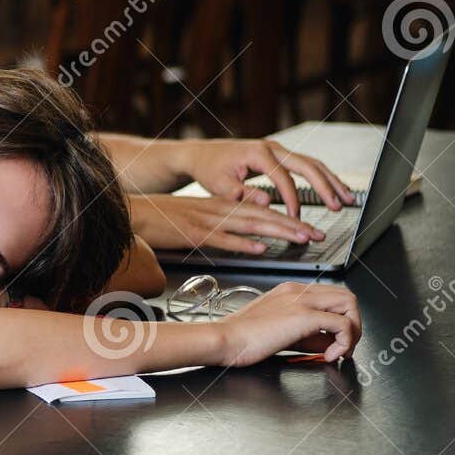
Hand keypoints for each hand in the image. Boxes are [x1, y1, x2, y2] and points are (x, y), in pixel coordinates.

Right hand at [130, 193, 325, 252]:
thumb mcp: (198, 214)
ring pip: (250, 225)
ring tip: (301, 239)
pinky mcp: (194, 235)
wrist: (135, 213)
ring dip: (278, 232)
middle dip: (294, 225)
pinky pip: (223, 239)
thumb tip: (250, 232)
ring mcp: (207, 222)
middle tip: (318, 234)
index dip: (288, 219)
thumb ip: (224, 222)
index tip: (310, 228)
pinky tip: (260, 249)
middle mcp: (219, 210)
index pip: (262, 210)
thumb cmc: (163, 218)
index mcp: (221, 206)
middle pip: (263, 216)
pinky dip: (243, 244)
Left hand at [170, 139, 354, 218]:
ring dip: (331, 181)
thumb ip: (241, 193)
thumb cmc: (209, 169)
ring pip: (312, 163)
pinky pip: (306, 165)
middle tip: (340, 205)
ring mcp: (278, 149)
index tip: (298, 219)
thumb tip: (266, 202)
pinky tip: (334, 190)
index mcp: (258, 153)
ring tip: (348, 199)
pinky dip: (322, 178)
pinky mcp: (280, 155)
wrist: (202, 154)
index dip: (292, 200)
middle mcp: (272, 148)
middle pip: (308, 165)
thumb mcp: (219, 184)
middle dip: (326, 186)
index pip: (283, 178)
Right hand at [215, 281, 361, 365]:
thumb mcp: (278, 330)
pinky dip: (345, 342)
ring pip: (350, 304)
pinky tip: (329, 355)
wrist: (225, 339)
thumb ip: (306, 334)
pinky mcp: (305, 316)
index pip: (331, 296)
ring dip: (353, 330)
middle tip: (344, 345)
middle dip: (353, 323)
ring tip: (341, 349)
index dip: (340, 318)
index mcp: (290, 291)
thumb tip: (329, 344)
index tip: (335, 340)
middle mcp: (298, 291)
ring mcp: (302, 301)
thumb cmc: (242, 338)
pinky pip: (343, 324)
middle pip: (346, 296)